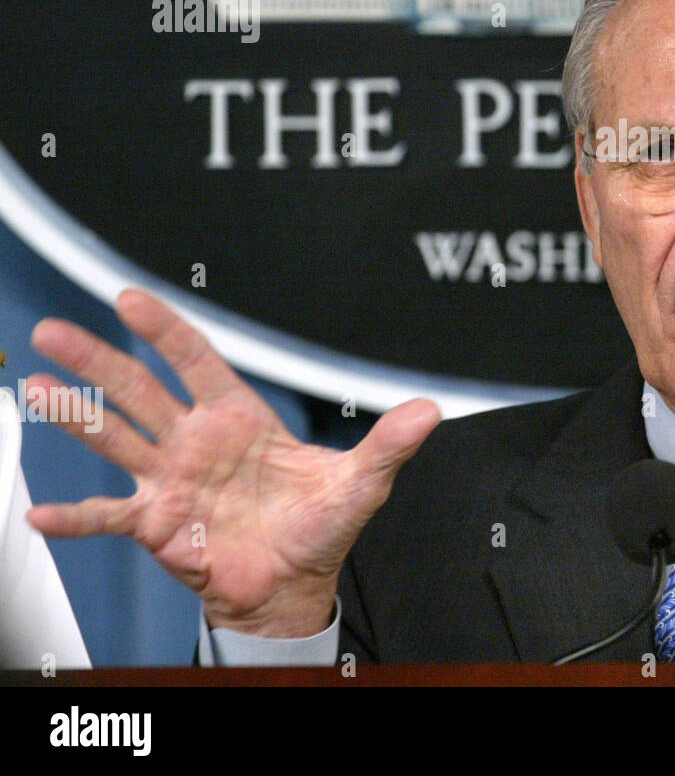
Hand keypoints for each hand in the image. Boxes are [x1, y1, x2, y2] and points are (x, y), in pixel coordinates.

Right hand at [25, 289, 440, 637]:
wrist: (296, 583)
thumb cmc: (319, 524)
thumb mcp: (362, 480)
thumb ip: (389, 442)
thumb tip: (430, 410)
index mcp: (239, 418)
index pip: (194, 360)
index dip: (164, 327)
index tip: (130, 296)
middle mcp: (196, 442)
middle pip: (139, 390)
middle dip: (97, 360)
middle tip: (53, 331)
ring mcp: (171, 481)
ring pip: (115, 439)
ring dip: (75, 417)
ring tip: (35, 389)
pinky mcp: (158, 526)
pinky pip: (111, 519)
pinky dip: (77, 518)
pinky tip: (41, 516)